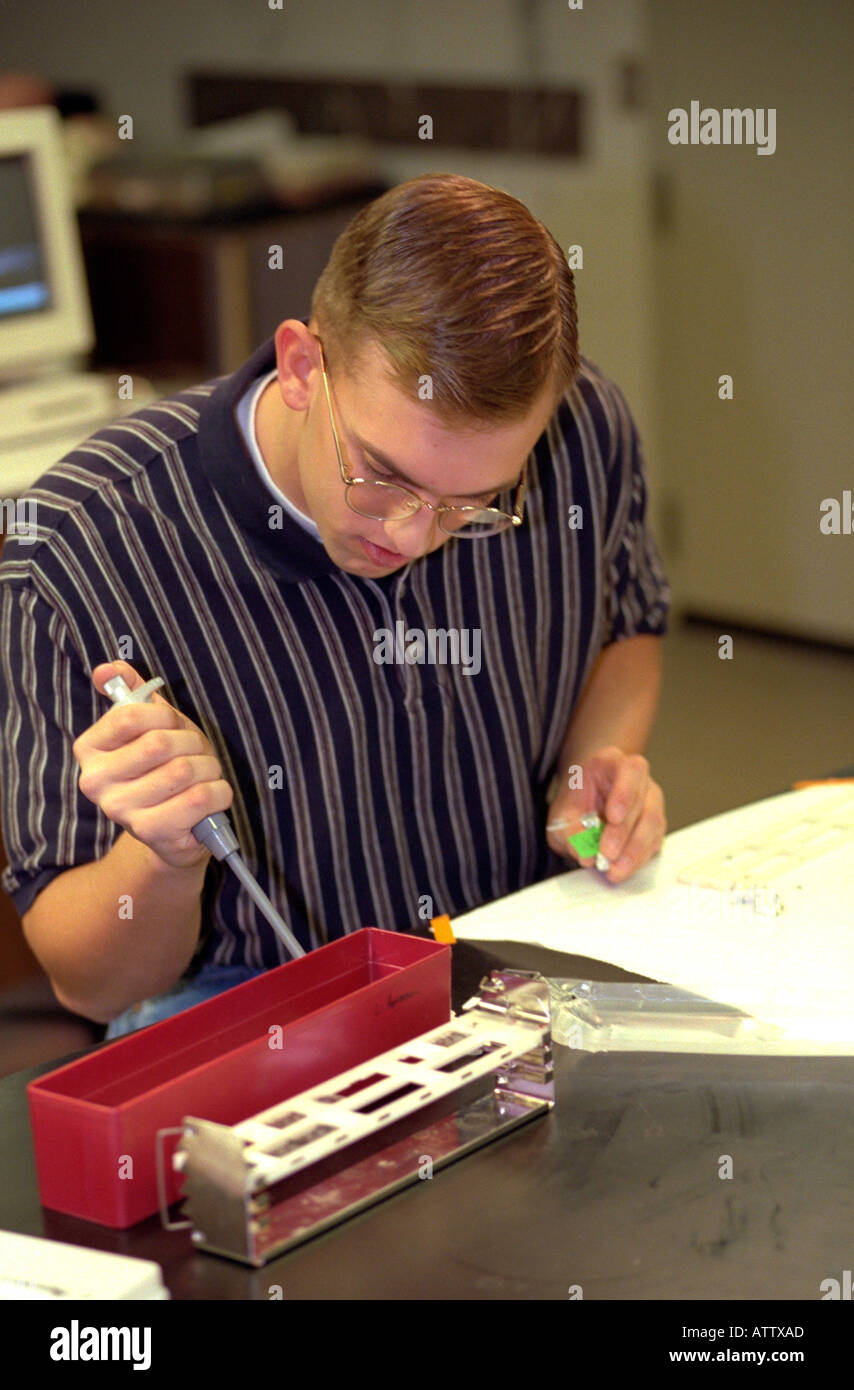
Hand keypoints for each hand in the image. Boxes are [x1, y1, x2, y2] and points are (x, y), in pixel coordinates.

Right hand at [73, 659, 233, 870]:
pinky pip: (200, 798)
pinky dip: (219, 791)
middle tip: (197, 752)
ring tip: (206, 774)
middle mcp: (96, 782)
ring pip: (185, 770)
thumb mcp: (148, 725)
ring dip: (210, 767)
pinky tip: (212, 795)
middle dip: (193, 742)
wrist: (172, 827)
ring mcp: (121, 811)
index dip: (164, 715)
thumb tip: (107, 668)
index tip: (172, 724)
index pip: (129, 717)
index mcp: (90, 750)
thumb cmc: (161, 767)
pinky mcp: (151, 833)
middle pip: (161, 743)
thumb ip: (129, 691)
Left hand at [546, 746, 665, 882]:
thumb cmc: (575, 802)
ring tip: (614, 870)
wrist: (585, 803)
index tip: (613, 817)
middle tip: (607, 854)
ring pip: (653, 824)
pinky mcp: (654, 825)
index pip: (629, 770)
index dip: (624, 794)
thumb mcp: (561, 814)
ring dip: (634, 851)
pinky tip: (623, 869)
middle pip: (642, 802)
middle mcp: (638, 780)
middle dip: (624, 833)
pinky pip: (653, 842)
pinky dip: (638, 859)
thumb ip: (570, 831)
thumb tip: (586, 854)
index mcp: (613, 763)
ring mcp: (650, 801)